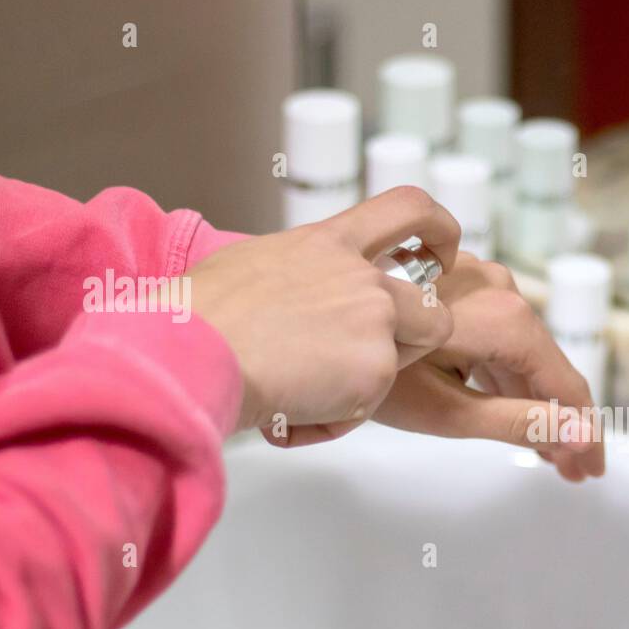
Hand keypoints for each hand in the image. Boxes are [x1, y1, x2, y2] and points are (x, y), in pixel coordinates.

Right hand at [185, 187, 459, 443]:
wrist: (189, 349)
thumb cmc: (196, 312)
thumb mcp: (252, 263)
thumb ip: (297, 272)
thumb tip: (290, 290)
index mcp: (330, 243)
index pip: (408, 208)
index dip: (439, 230)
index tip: (439, 255)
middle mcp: (362, 278)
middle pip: (435, 306)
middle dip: (418, 341)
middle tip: (377, 359)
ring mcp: (374, 323)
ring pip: (409, 360)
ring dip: (373, 380)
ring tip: (313, 391)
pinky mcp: (373, 372)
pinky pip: (365, 408)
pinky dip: (330, 419)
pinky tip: (287, 415)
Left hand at [373, 254, 605, 481]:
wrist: (282, 328)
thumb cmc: (360, 376)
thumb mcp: (445, 412)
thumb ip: (518, 423)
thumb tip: (581, 437)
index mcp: (502, 315)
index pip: (561, 383)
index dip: (582, 432)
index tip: (590, 472)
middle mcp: (495, 282)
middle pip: (541, 364)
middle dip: (556, 420)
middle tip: (568, 472)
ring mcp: (469, 272)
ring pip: (516, 346)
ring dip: (528, 395)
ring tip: (540, 447)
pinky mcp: (446, 273)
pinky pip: (490, 326)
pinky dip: (499, 368)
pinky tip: (503, 400)